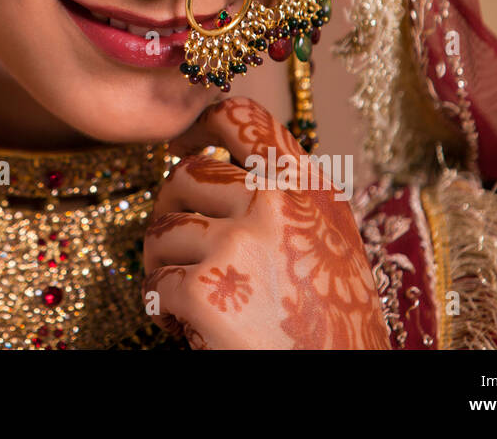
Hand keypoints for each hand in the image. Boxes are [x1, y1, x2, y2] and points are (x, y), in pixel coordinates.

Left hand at [141, 96, 389, 348]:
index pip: (244, 119)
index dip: (202, 123)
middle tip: (176, 246)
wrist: (341, 377)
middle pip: (187, 175)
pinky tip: (186, 327)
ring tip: (183, 296)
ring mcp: (237, 243)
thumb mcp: (332, 239)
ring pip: (162, 230)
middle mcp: (274, 203)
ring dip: (161, 265)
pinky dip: (160, 309)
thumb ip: (288, 197)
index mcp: (307, 187)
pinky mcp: (205, 289)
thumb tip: (231, 167)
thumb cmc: (336, 320)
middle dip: (171, 211)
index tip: (184, 143)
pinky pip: (155, 283)